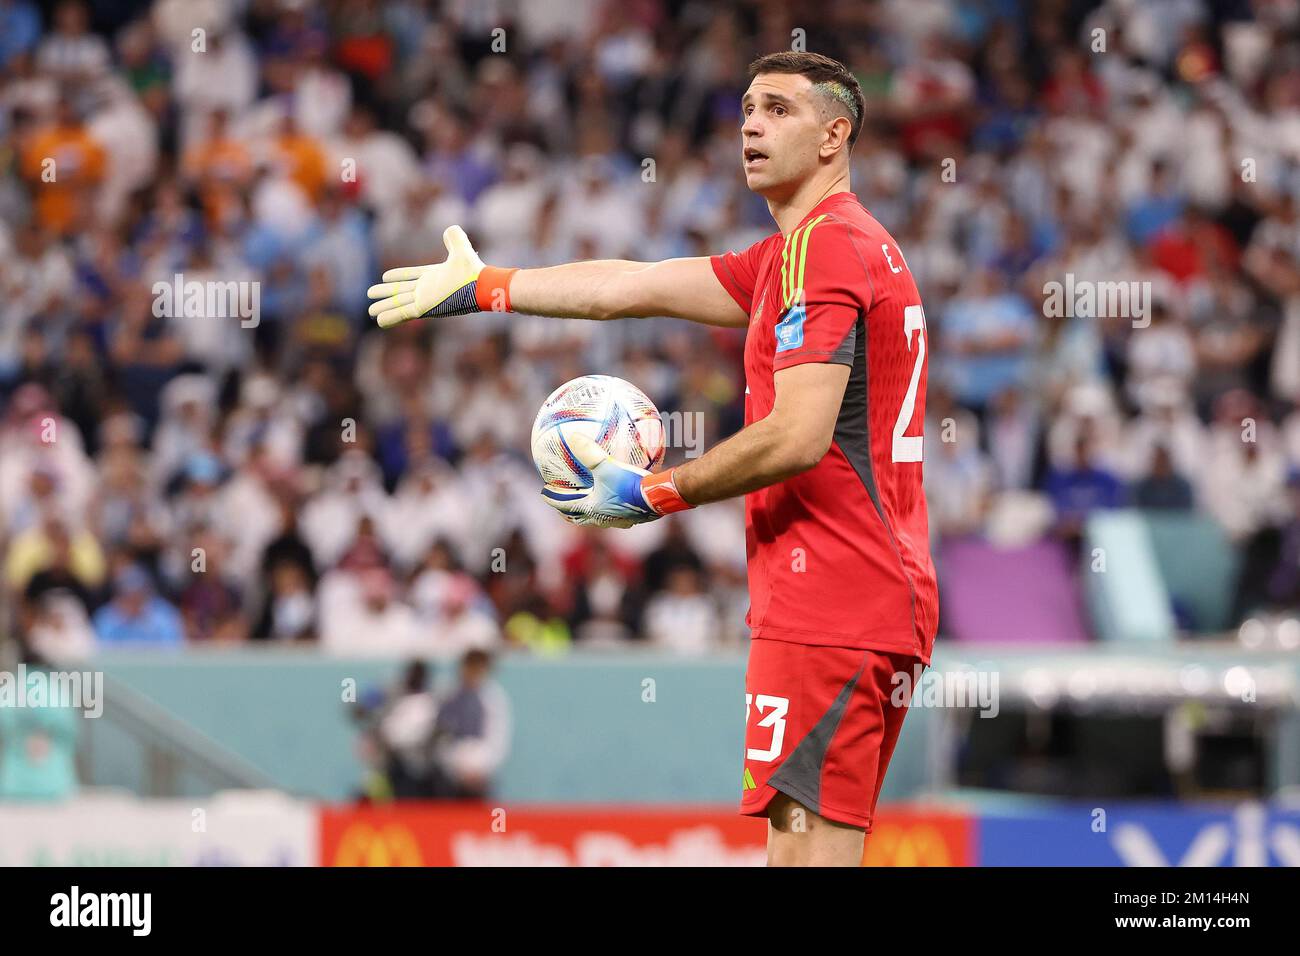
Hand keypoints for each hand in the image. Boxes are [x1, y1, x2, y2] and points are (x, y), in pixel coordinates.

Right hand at [366, 225, 485, 327]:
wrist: (481, 286)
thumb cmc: (474, 270)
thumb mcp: (461, 249)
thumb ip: (455, 238)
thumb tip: (450, 229)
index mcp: (433, 276)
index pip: (411, 276)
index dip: (398, 276)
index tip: (384, 277)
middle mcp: (427, 290)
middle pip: (401, 292)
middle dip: (386, 294)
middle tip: (371, 294)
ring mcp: (425, 300)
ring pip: (399, 303)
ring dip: (385, 307)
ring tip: (370, 311)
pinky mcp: (425, 308)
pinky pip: (403, 313)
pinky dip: (391, 316)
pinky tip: (378, 320)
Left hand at [540, 433, 661, 527]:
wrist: (657, 497)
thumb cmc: (629, 483)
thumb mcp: (606, 465)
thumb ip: (588, 452)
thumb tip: (573, 437)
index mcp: (593, 508)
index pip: (565, 506)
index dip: (553, 499)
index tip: (544, 493)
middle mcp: (603, 518)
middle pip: (579, 517)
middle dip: (568, 511)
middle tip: (562, 504)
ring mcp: (619, 520)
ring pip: (599, 518)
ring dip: (590, 512)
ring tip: (589, 502)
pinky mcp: (634, 518)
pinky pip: (618, 513)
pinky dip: (612, 506)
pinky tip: (619, 496)